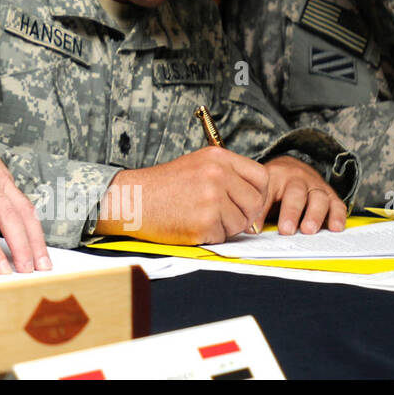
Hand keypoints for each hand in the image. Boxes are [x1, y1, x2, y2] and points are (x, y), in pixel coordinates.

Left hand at [0, 110, 49, 273]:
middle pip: (9, 217)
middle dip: (22, 248)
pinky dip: (33, 223)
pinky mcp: (7, 176)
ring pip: (24, 210)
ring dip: (35, 238)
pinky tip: (36, 240)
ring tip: (42, 262)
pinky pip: (24, 201)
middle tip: (28, 271)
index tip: (1, 269)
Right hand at [96, 146, 268, 244]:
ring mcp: (212, 199)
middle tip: (222, 215)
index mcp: (217, 158)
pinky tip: (190, 225)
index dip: (258, 193)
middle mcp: (218, 175)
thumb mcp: (195, 165)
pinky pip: (223, 236)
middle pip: (255, 203)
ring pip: (241, 223)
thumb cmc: (161, 186)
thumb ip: (226, 175)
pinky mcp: (204, 223)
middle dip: (244, 214)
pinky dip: (210, 236)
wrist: (131, 200)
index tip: (246, 201)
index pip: (262, 177)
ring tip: (199, 217)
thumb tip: (255, 197)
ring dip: (225, 227)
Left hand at [263, 156, 346, 233]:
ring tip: (308, 231)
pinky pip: (337, 204)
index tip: (257, 228)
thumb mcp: (263, 191)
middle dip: (291, 213)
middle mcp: (297, 179)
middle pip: (295, 193)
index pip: (268, 192)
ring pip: (318, 197)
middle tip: (286, 230)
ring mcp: (316, 186)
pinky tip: (335, 228)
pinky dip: (338, 216)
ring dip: (314, 215)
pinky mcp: (330, 194)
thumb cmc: (275, 185)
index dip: (262, 211)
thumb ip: (257, 210)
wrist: (293, 167)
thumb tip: (250, 230)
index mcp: (275, 176)